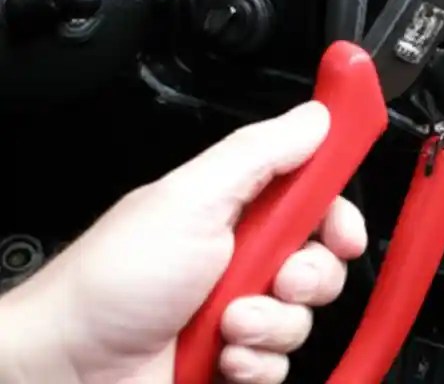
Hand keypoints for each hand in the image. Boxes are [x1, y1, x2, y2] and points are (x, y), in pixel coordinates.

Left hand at [0, 101, 367, 383]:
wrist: (69, 369)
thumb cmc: (109, 282)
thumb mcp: (191, 198)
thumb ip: (261, 153)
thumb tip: (316, 114)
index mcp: (235, 207)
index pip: (314, 197)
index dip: (338, 213)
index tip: (344, 231)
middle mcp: (241, 258)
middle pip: (322, 260)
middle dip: (308, 275)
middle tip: (277, 277)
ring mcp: (239, 310)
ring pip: (305, 317)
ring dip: (272, 324)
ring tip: (227, 324)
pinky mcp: (237, 358)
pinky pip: (281, 364)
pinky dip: (256, 363)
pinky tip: (223, 357)